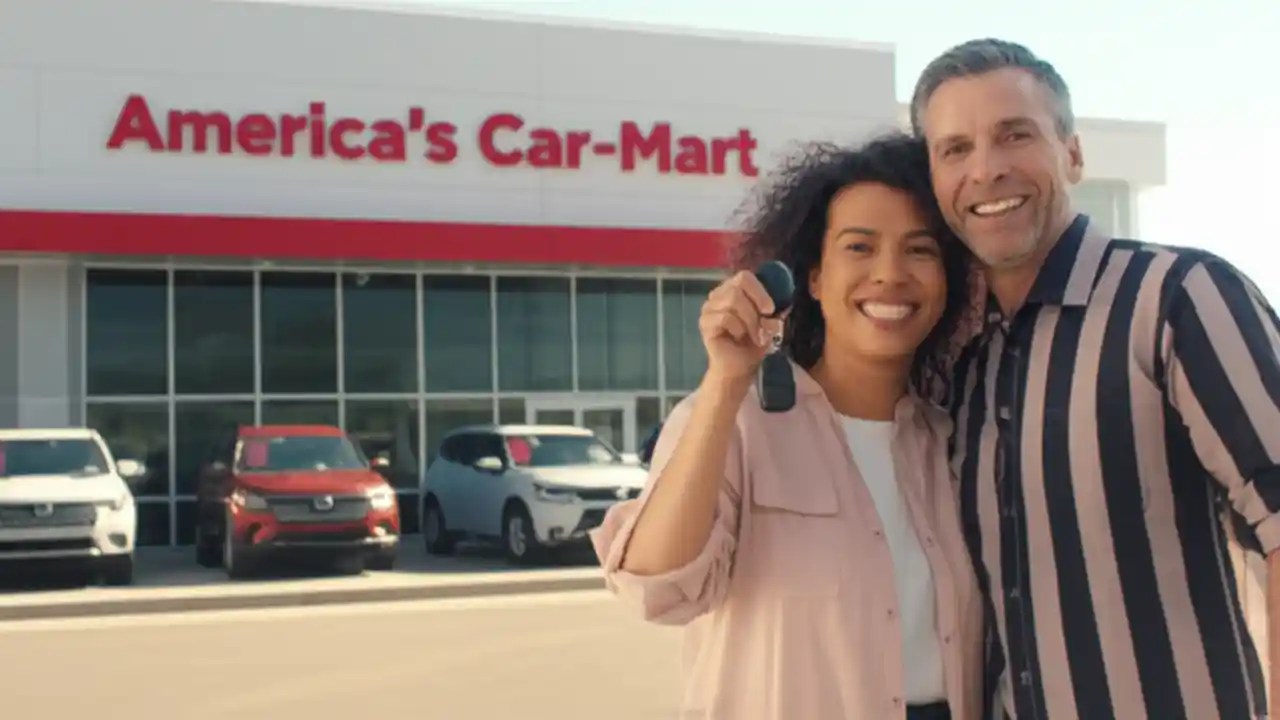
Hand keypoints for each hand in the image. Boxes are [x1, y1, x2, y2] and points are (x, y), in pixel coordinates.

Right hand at [698, 270, 785, 384]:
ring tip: (754, 336)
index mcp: (734, 289)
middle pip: (737, 289)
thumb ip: (774, 311)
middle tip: (763, 327)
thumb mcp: (769, 324)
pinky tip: (738, 338)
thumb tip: (782, 306)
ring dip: (749, 321)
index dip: (759, 291)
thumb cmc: (753, 343)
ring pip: (732, 301)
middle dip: (754, 309)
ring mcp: (709, 308)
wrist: (739, 368)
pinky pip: (725, 317)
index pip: (744, 277)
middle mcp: (718, 295)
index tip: (770, 310)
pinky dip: (738, 328)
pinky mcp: (705, 323)